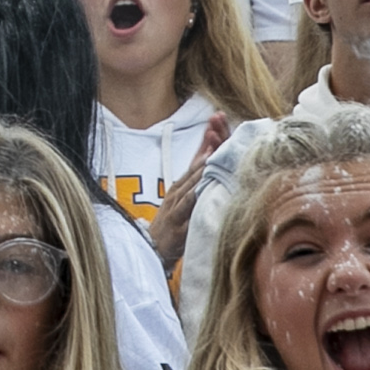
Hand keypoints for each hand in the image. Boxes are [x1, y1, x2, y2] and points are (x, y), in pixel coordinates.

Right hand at [146, 114, 230, 271]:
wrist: (151, 249)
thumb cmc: (170, 224)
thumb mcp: (181, 200)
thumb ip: (196, 183)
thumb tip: (212, 166)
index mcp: (181, 186)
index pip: (197, 158)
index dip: (207, 139)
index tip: (217, 120)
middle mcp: (178, 192)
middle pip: (195, 165)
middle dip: (207, 145)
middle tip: (217, 125)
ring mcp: (177, 206)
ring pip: (191, 182)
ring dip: (201, 166)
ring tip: (213, 150)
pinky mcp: (177, 223)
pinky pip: (186, 207)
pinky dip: (194, 194)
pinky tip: (204, 186)